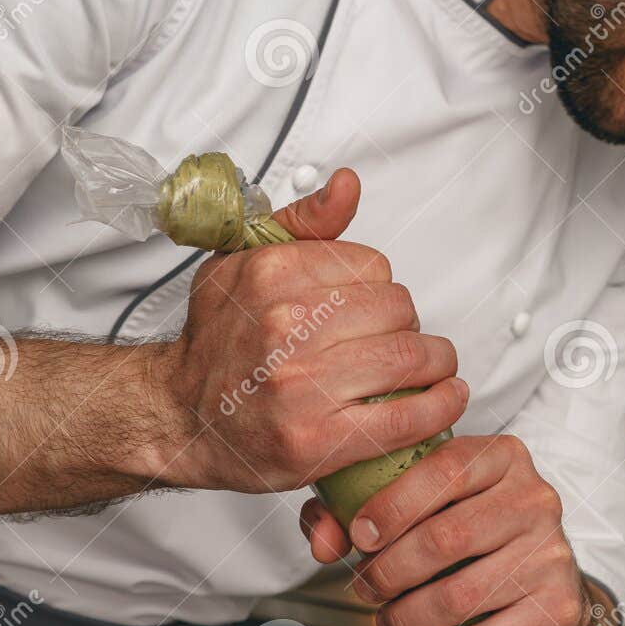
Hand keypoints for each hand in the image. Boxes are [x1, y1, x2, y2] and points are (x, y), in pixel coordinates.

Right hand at [152, 168, 467, 492]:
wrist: (181, 417)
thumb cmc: (217, 343)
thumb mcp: (242, 262)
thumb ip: (303, 223)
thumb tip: (348, 186)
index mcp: (270, 275)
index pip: (373, 266)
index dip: (381, 289)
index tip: (373, 309)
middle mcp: (284, 327)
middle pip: (398, 310)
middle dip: (410, 326)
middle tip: (399, 342)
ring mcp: (301, 386)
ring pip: (410, 357)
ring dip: (435, 363)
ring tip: (430, 370)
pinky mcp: (318, 440)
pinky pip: (406, 416)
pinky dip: (439, 407)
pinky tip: (444, 400)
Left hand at [300, 434, 591, 625]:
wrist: (537, 590)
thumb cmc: (468, 540)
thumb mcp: (420, 506)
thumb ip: (356, 509)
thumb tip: (323, 541)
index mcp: (502, 458)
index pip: (445, 469)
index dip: (393, 505)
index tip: (359, 536)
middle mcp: (535, 500)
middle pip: (446, 538)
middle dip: (390, 571)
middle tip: (366, 588)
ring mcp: (551, 556)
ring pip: (459, 596)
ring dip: (406, 619)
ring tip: (387, 623)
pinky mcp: (555, 610)